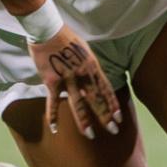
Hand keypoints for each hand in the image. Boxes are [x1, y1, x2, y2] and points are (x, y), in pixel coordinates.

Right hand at [28, 25, 121, 140]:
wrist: (48, 31)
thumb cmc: (67, 39)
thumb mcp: (85, 51)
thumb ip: (89, 66)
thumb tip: (94, 77)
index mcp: (92, 66)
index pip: (106, 89)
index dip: (113, 104)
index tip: (119, 118)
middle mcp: (83, 74)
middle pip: (96, 99)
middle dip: (105, 116)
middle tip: (113, 130)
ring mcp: (67, 79)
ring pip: (78, 104)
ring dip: (84, 121)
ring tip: (90, 135)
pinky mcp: (52, 81)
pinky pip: (52, 102)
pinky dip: (53, 116)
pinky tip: (54, 129)